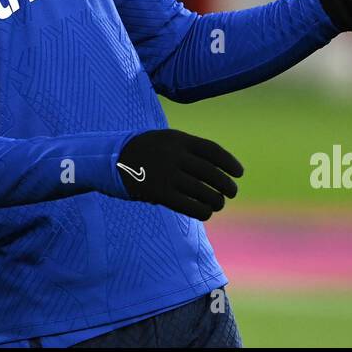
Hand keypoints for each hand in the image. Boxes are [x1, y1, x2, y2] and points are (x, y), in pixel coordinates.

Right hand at [115, 129, 243, 220]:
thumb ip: (188, 149)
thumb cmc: (144, 151)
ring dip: (216, 200)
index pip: (212, 151)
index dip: (229, 162)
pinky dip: (202, 211)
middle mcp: (174, 156)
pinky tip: (205, 212)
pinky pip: (189, 205)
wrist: (111, 160)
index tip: (239, 173)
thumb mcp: (166, 139)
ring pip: (203, 191)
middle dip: (226, 185)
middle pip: (211, 173)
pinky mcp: (159, 193)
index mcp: (178, 139)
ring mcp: (167, 175)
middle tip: (232, 192)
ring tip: (219, 203)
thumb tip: (217, 167)